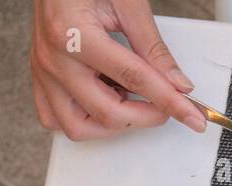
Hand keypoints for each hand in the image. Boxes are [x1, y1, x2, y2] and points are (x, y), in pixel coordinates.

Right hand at [30, 0, 205, 139]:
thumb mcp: (128, 4)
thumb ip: (154, 47)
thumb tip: (178, 84)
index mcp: (73, 34)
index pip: (134, 80)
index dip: (170, 101)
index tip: (192, 116)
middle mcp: (53, 58)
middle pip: (107, 113)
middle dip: (146, 116)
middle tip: (165, 105)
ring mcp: (42, 71)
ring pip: (77, 127)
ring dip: (112, 124)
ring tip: (130, 101)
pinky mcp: (39, 76)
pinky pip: (54, 118)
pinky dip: (83, 120)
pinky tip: (102, 101)